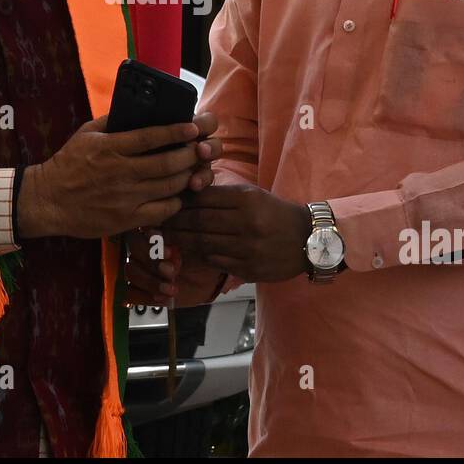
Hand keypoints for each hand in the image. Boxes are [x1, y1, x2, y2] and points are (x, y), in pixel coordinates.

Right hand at [16, 112, 221, 238]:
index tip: (192, 127)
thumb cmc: (67, 164)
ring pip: (169, 187)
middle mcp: (120, 173)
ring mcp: (124, 199)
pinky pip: (161, 211)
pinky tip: (177, 193)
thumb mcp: (85, 134)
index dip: (176, 131)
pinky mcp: (126, 220)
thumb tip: (137, 109)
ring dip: (187, 176)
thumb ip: (112, 122)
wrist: (47, 200)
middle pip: (167, 164)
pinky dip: (175, 201)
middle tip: (200, 149)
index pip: (151, 137)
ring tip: (193, 169)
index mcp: (110, 148)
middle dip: (190, 155)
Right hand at [123, 229, 227, 306]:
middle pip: (134, 249)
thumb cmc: (203, 259)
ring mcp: (139, 268)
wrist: (209, 282)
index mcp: (158, 232)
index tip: (169, 251)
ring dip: (150, 281)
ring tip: (171, 289)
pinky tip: (162, 298)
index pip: (144, 228)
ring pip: (131, 271)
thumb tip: (172, 230)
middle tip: (172, 272)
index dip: (152, 239)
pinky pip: (130, 293)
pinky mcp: (139, 289)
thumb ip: (183, 237)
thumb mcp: (198, 245)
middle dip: (152, 262)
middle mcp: (145, 247)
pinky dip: (145, 297)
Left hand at [165, 183, 311, 282]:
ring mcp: (247, 249)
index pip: (204, 199)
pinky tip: (188, 250)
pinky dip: (199, 255)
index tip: (164, 201)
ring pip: (203, 244)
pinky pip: (215, 261)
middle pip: (199, 222)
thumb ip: (222, 196)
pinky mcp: (248, 268)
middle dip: (174, 222)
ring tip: (165, 236)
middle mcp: (247, 223)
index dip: (181, 201)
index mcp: (247, 200)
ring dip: (181, 240)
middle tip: (156, 221)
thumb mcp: (252, 195)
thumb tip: (186, 195)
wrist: (307, 239)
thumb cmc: (274, 213)